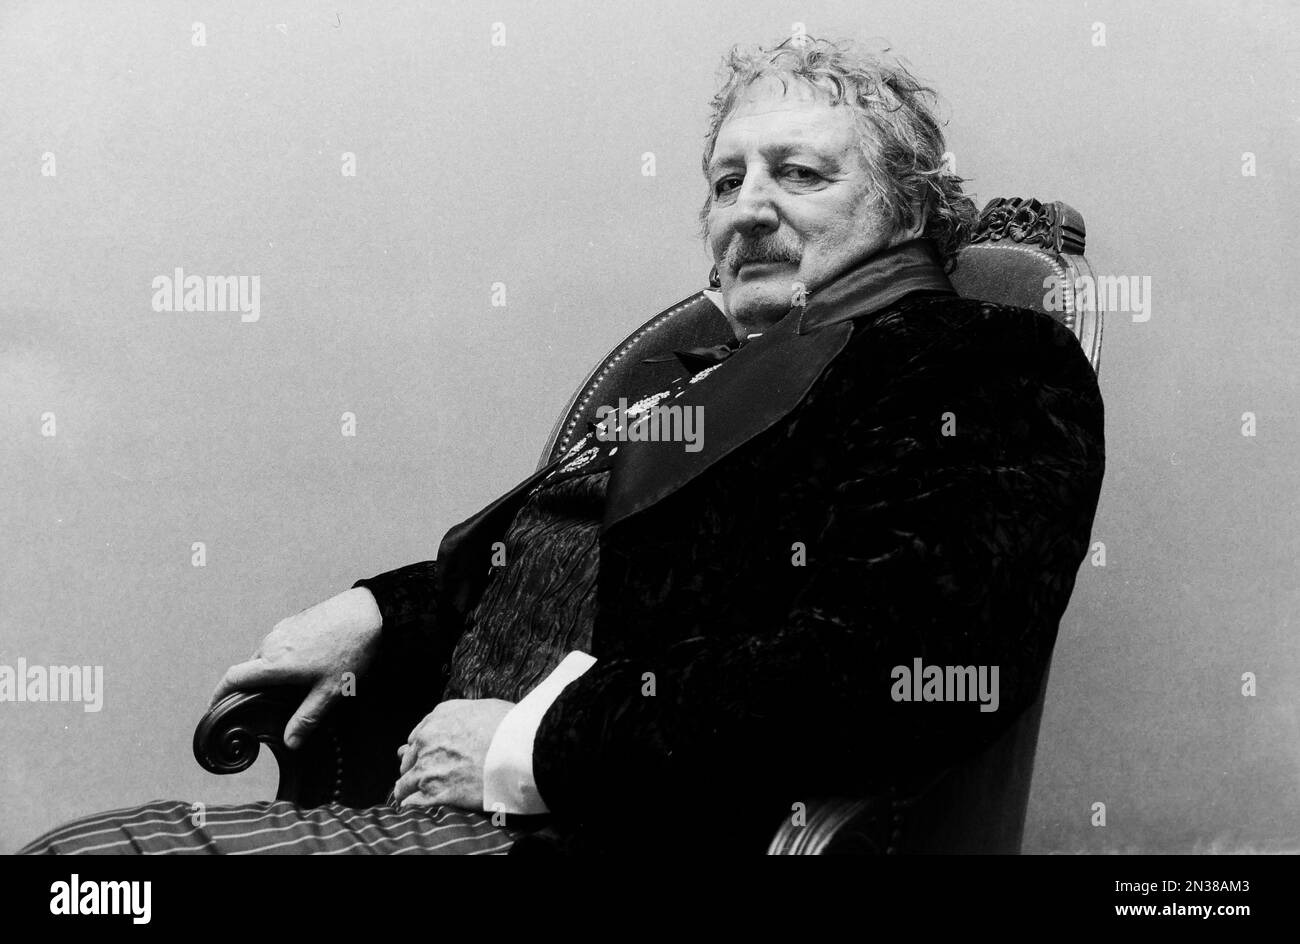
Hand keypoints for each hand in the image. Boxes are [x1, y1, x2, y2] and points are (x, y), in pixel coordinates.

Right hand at [209, 587, 383, 748]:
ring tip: (290, 687)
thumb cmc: (350, 650)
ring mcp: (283, 628)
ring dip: (269, 671)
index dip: (218, 695)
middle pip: (249, 669)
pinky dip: (281, 657)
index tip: (214, 708)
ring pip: (265, 655)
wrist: (369, 612)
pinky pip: (279, 643)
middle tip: (261, 705)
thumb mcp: (329, 692)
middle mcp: (272, 643)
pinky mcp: (295, 620)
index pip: (232, 679)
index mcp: (274, 662)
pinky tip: (305, 665)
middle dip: (251, 687)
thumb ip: (306, 718)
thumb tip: (289, 743)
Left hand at [392, 699, 514, 811]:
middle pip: (408, 760)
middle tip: (420, 778)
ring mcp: (429, 769)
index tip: (425, 758)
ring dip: (407, 790)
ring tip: (409, 798)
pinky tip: (414, 810)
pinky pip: (412, 803)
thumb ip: (466, 714)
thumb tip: (468, 722)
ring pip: (404, 784)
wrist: (517, 749)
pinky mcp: (435, 794)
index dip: (422, 750)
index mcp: (438, 719)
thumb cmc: (508, 727)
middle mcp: (427, 742)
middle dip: (414, 769)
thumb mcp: (484, 707)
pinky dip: (412, 806)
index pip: (417, 737)